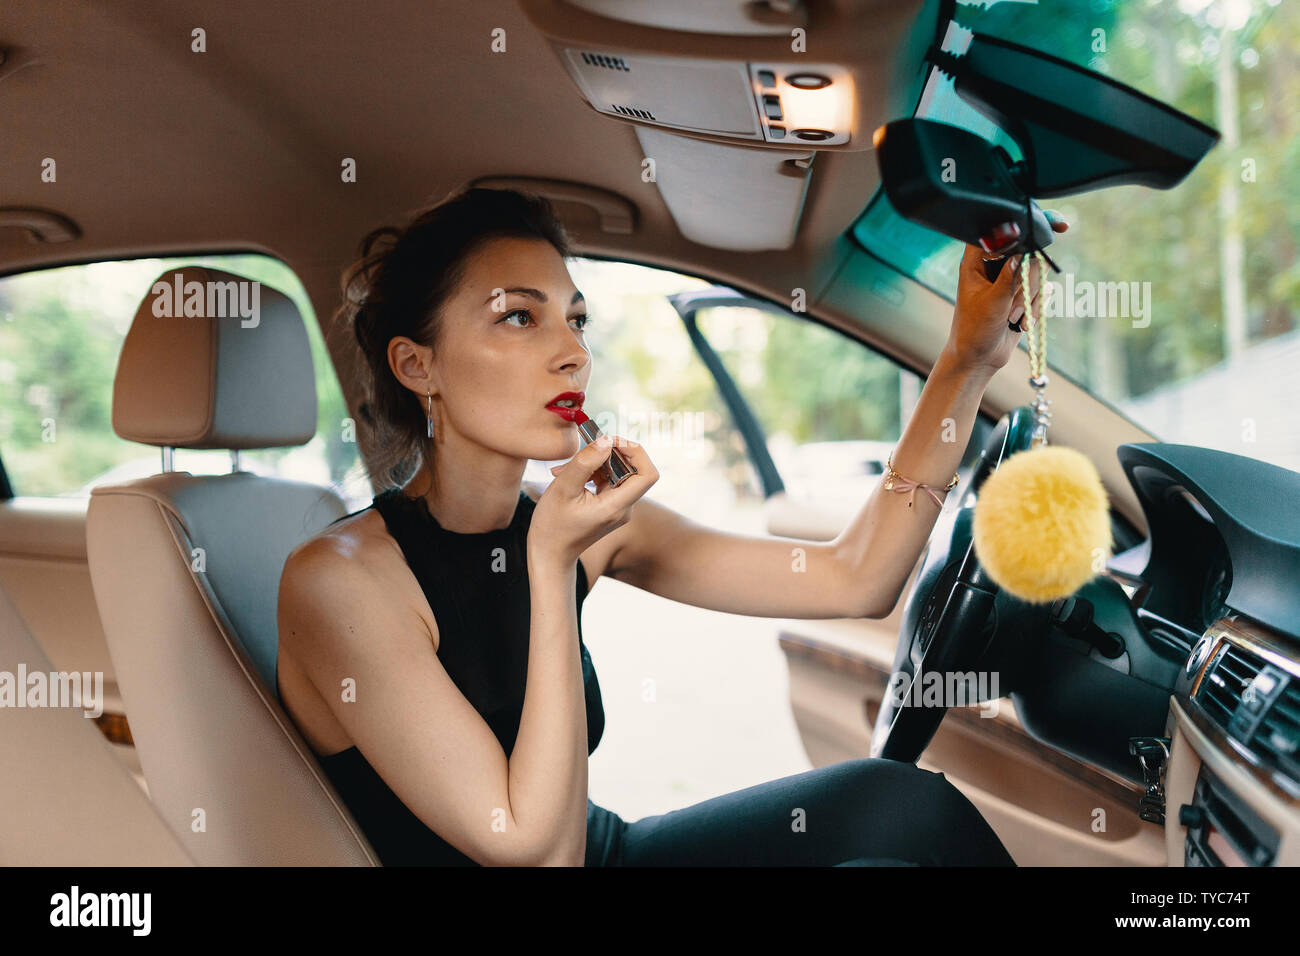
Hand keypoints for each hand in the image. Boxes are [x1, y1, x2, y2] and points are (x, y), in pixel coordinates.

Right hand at [527, 435, 658, 566]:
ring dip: (596, 463)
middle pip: (633, 469)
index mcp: (617, 507)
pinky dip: (592, 472)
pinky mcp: (610, 507)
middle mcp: (624, 508)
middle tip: (584, 450)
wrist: (550, 553)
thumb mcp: (563, 489)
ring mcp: (618, 508)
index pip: (648, 474)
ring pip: (619, 472)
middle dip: (610, 453)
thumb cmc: (552, 525)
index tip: (610, 442)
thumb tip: (606, 441)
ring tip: (566, 468)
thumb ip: (584, 463)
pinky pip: (609, 480)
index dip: (635, 452)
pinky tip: (569, 475)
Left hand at [944, 212, 1069, 373]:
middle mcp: (994, 265)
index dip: (1023, 222)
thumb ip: (1009, 276)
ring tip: (1011, 318)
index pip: (1000, 229)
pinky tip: (1019, 323)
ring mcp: (1010, 279)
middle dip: (1027, 281)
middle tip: (1013, 305)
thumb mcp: (992, 302)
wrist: (979, 359)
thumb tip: (1023, 253)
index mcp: (976, 261)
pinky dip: (1035, 309)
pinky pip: (1043, 292)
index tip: (1053, 225)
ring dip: (1028, 300)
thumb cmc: (974, 330)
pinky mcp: (1023, 293)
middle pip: (1027, 250)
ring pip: (1037, 274)